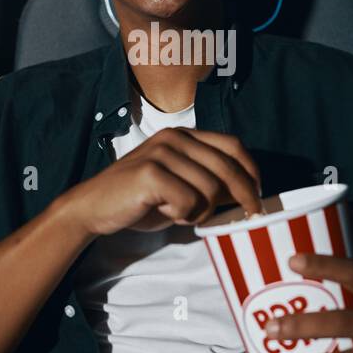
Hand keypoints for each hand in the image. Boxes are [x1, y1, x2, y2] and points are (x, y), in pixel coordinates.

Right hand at [60, 128, 262, 236]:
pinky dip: (183, 215)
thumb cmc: (139, 200)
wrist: (93, 207)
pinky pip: (189, 202)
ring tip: (179, 213)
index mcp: (183, 135)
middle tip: (249, 216)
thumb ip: (208, 182)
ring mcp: (162, 153)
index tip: (259, 193)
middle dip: (244, 196)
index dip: (251, 170)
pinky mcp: (151, 173)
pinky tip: (165, 213)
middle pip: (227, 168)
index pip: (232, 145)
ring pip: (210, 190)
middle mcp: (174, 138)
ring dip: (201, 211)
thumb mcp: (179, 186)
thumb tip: (246, 193)